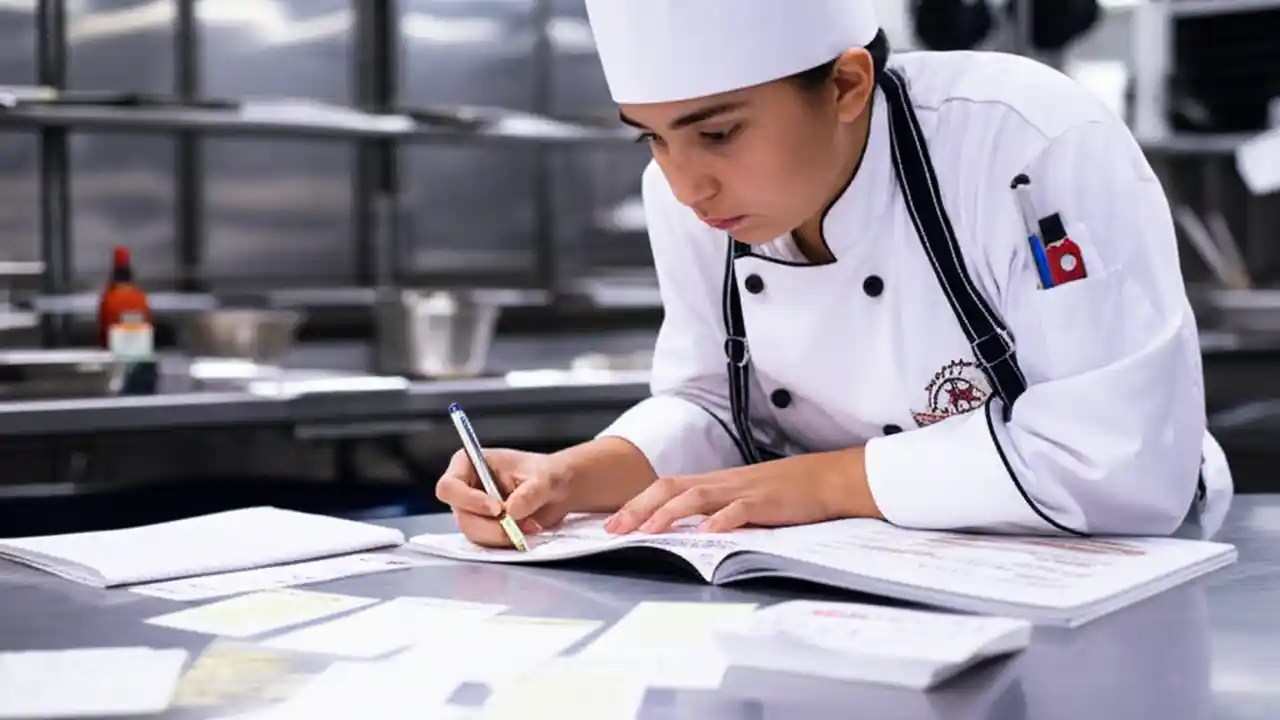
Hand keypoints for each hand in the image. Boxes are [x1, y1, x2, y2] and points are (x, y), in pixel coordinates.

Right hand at [434, 448, 572, 547]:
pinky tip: (524, 532)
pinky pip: (486, 545)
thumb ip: (529, 493)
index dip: (468, 500)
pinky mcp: (483, 531)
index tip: (496, 509)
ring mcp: (473, 512)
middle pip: (462, 517)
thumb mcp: (545, 479)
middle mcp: (466, 490)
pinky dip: (506, 543)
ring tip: (528, 525)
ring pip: (474, 534)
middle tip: (516, 525)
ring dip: (501, 535)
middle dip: (491, 526)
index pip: (450, 487)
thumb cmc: (546, 475)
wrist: (559, 493)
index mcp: (469, 465)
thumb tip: (511, 510)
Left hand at [604, 448, 879, 534]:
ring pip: (696, 496)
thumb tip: (685, 530)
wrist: (824, 479)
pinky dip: (721, 521)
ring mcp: (741, 490)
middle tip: (614, 529)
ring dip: (668, 513)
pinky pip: (738, 509)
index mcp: (713, 482)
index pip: (665, 488)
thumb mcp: (741, 498)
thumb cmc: (784, 491)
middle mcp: (720, 482)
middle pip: (670, 488)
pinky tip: (707, 533)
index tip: (612, 523)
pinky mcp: (764, 501)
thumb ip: (714, 509)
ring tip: (646, 530)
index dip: (636, 504)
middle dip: (638, 508)